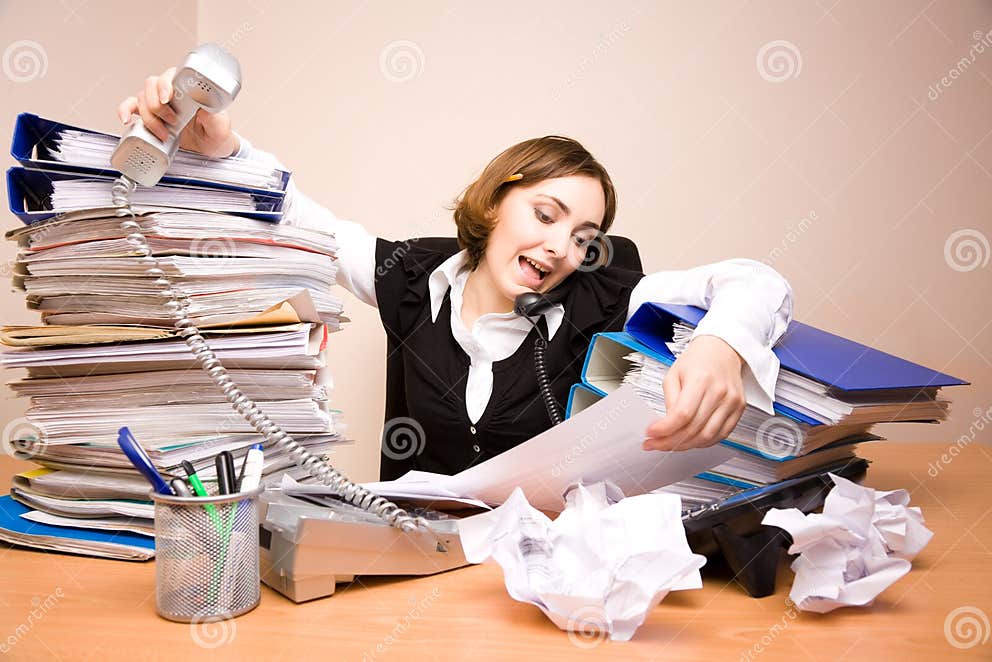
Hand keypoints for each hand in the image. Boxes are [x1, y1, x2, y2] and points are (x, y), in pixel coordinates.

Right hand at [116, 67, 238, 158]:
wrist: (210, 149)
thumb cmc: (216, 135)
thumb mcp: (221, 128)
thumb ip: (216, 118)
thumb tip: (205, 107)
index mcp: (189, 90)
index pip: (171, 75)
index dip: (165, 84)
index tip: (167, 98)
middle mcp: (172, 93)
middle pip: (152, 86)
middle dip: (157, 105)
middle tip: (172, 122)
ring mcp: (159, 104)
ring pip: (142, 98)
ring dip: (149, 116)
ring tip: (163, 133)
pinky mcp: (151, 116)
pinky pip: (130, 106)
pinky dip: (125, 110)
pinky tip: (126, 119)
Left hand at [643, 335, 746, 450]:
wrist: (722, 350)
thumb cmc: (697, 360)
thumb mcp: (674, 374)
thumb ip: (670, 400)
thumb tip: (666, 425)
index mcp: (701, 380)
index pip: (683, 414)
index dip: (665, 429)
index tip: (651, 434)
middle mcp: (719, 392)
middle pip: (694, 429)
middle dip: (670, 442)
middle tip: (655, 444)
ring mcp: (732, 402)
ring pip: (707, 436)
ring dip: (686, 445)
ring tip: (670, 444)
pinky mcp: (739, 410)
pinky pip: (721, 435)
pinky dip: (703, 442)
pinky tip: (690, 440)